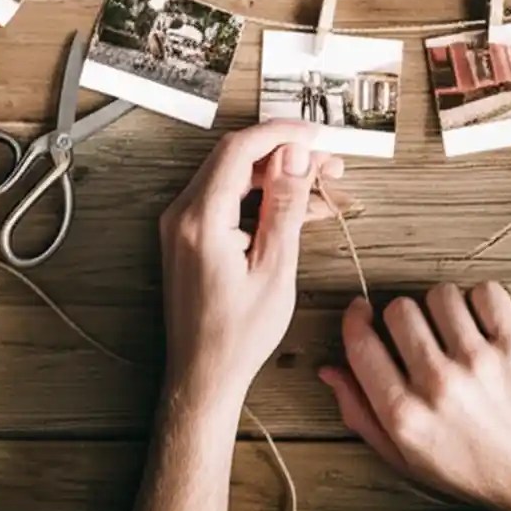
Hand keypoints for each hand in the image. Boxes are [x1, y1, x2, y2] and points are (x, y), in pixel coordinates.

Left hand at [160, 121, 343, 398]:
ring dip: (278, 178)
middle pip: (236, 160)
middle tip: (329, 166)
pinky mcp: (189, 238)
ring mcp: (182, 226)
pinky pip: (227, 202)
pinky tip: (297, 211)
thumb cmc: (236, 336)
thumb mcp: (275, 269)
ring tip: (323, 189)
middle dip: (286, 155)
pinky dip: (262, 200)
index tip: (315, 136)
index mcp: (201, 220)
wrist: (204, 375)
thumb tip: (295, 158)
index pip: (239, 150)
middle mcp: (183, 215)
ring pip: (234, 179)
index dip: (281, 135)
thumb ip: (285, 207)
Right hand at [319, 282, 510, 510]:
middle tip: (417, 335)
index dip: (355, 319)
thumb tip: (329, 369)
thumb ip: (360, 412)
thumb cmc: (467, 468)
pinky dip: (479, 301)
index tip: (361, 311)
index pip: (360, 344)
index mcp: (404, 415)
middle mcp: (438, 385)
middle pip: (398, 310)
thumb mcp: (402, 456)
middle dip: (401, 317)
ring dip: (440, 307)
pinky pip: (485, 292)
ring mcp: (478, 363)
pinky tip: (480, 324)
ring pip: (440, 295)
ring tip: (451, 330)